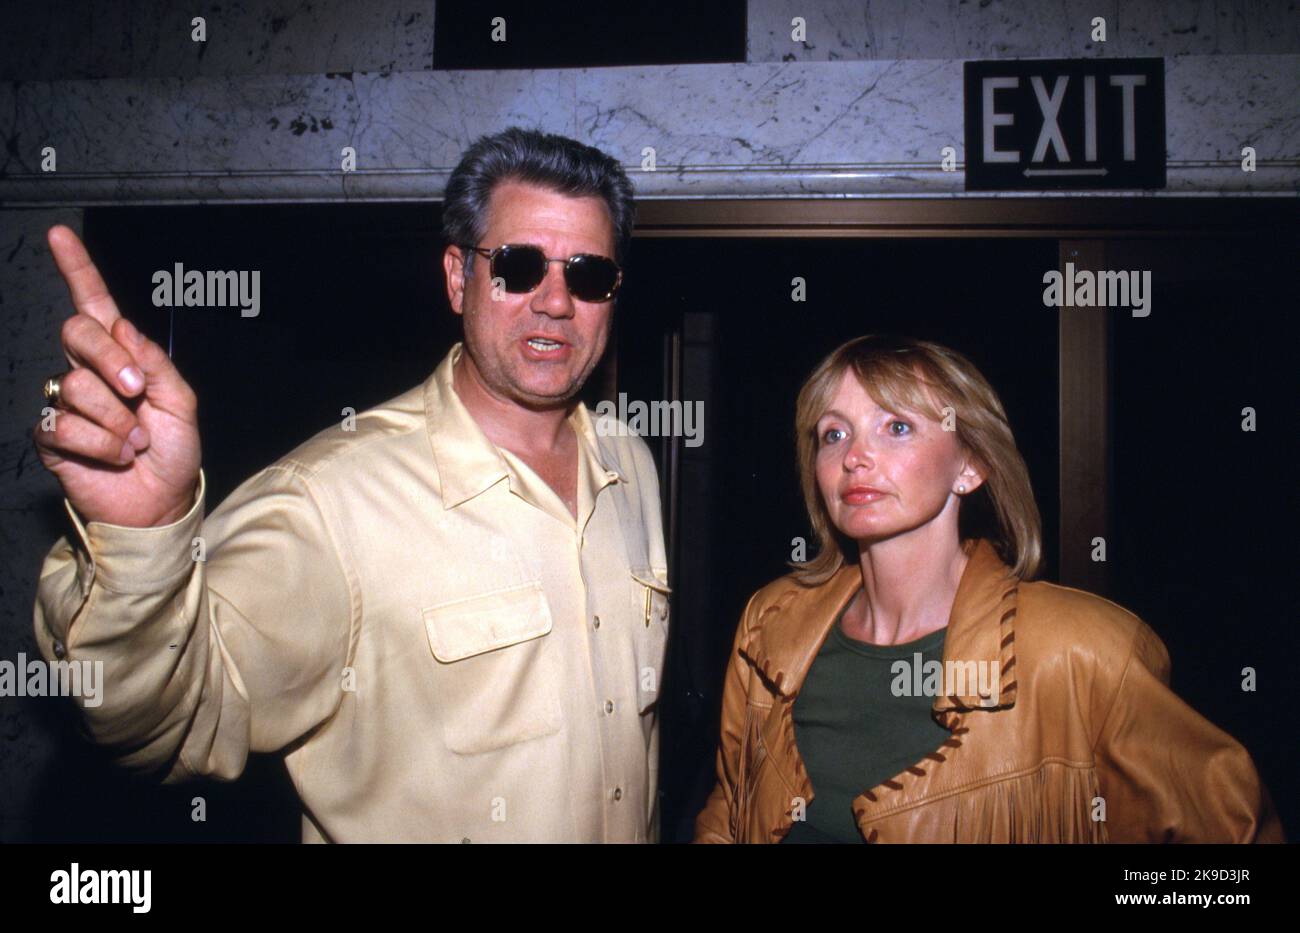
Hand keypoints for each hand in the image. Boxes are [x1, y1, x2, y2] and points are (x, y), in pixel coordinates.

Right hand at [32, 225, 201, 527]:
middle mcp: (88, 372)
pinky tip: (115, 455)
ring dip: (117, 420)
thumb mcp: (181, 401)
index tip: (60, 236)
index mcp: (121, 357)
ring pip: (76, 386)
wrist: (162, 500)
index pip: (94, 305)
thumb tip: (122, 327)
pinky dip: (101, 444)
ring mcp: (66, 402)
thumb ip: (155, 362)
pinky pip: (66, 425)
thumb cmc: (174, 451)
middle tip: (136, 391)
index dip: (77, 270)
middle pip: (77, 334)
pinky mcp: (52, 436)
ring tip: (134, 441)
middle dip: (110, 360)